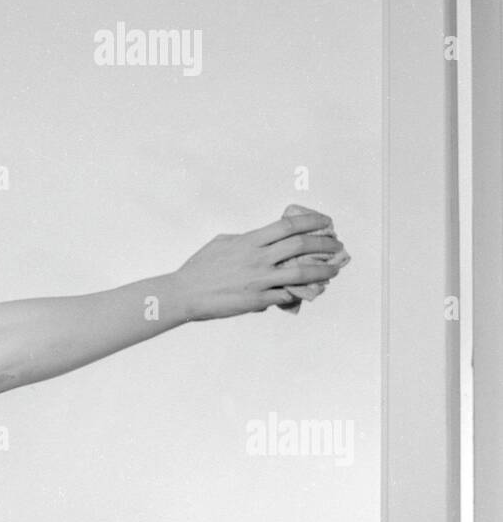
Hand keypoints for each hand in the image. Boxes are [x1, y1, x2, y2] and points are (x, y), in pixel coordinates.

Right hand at [172, 210, 348, 320]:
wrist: (185, 294)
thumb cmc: (198, 269)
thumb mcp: (222, 243)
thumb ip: (245, 240)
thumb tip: (259, 240)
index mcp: (250, 240)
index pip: (289, 225)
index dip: (312, 222)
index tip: (326, 223)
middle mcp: (258, 258)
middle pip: (301, 245)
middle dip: (324, 243)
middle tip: (337, 245)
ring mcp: (259, 280)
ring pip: (301, 271)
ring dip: (322, 270)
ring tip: (333, 269)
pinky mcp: (256, 300)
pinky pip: (286, 295)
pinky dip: (301, 292)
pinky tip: (311, 290)